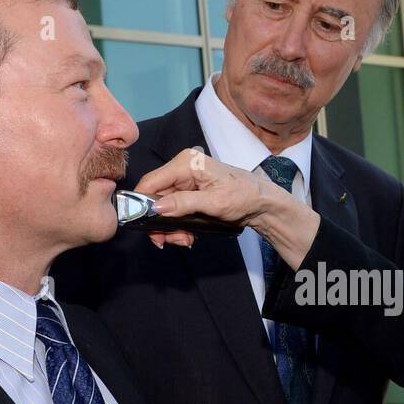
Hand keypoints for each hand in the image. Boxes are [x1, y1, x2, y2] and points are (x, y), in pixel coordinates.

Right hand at [133, 147, 268, 249]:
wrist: (262, 203)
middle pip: (155, 197)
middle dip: (161, 222)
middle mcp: (182, 168)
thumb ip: (184, 203)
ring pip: (163, 207)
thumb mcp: (214, 202)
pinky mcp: (189, 192)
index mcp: (186, 163)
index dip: (142, 204)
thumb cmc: (244, 196)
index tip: (144, 226)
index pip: (150, 181)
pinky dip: (178, 225)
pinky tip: (188, 235)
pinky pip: (174, 210)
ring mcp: (185, 181)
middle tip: (168, 240)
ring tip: (184, 240)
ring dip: (170, 227)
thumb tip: (157, 207)